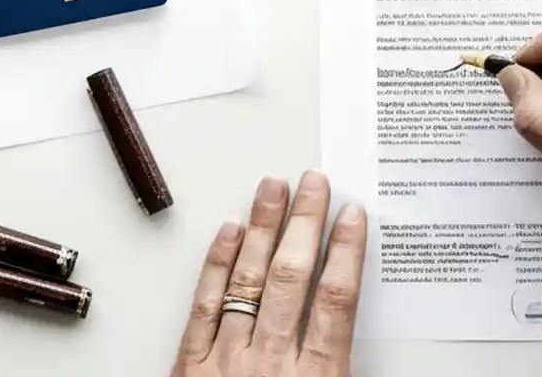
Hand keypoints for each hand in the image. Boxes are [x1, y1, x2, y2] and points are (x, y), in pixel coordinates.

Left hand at [171, 172, 366, 376]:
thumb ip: (337, 367)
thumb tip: (348, 317)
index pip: (335, 300)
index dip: (345, 250)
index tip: (351, 215)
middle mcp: (270, 364)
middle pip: (291, 277)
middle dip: (304, 222)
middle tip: (314, 183)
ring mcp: (227, 363)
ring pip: (247, 281)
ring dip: (263, 228)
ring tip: (273, 189)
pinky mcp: (190, 369)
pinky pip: (203, 307)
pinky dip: (217, 265)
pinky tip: (230, 232)